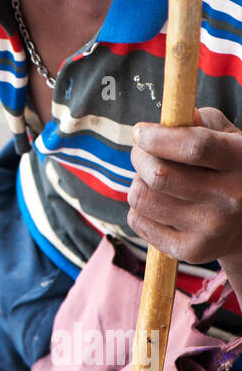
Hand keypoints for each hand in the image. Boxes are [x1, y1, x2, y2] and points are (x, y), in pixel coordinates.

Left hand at [128, 107, 241, 279]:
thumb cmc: (228, 170)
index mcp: (240, 160)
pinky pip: (138, 221)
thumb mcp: (228, 139)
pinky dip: (139, 209)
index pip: (194, 147)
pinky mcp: (192, 250)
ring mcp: (211, 227)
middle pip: (159, 175)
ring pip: (142, 197)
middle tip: (143, 153)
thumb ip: (202, 121)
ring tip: (154, 181)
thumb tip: (171, 119)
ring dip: (138, 183)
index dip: (158, 138)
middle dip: (140, 157)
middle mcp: (230, 197)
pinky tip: (159, 205)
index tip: (140, 132)